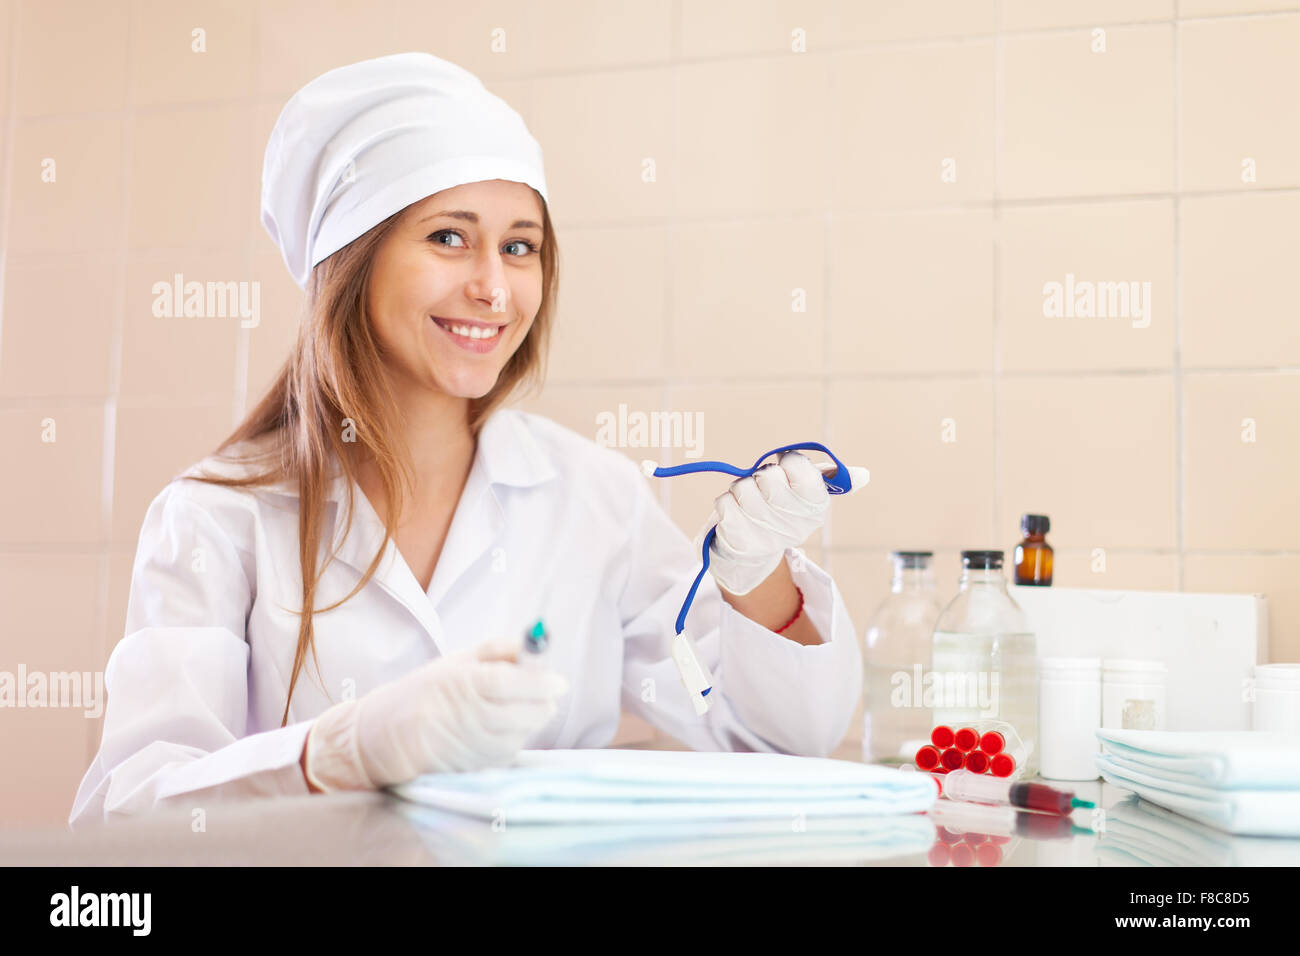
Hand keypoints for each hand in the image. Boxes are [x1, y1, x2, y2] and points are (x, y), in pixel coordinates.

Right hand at [303, 635, 568, 790]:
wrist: (384, 737)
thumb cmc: (423, 692)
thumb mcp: (455, 661)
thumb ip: (496, 650)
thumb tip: (531, 646)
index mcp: (461, 683)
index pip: (510, 683)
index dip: (540, 682)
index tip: (559, 681)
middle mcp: (467, 716)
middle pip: (525, 713)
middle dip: (542, 702)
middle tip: (544, 693)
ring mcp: (471, 745)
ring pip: (521, 735)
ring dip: (529, 722)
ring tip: (517, 709)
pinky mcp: (473, 766)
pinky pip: (508, 753)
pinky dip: (514, 739)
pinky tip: (501, 729)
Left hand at [694, 451, 828, 595]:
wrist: (752, 554)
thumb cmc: (780, 512)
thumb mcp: (806, 496)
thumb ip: (827, 477)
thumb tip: (864, 475)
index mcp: (816, 507)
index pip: (797, 464)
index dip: (787, 462)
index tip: (786, 472)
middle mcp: (796, 523)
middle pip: (768, 475)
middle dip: (761, 476)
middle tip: (764, 490)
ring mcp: (766, 534)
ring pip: (742, 486)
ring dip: (741, 489)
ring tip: (749, 502)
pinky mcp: (739, 540)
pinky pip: (724, 502)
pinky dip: (726, 503)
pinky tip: (736, 514)